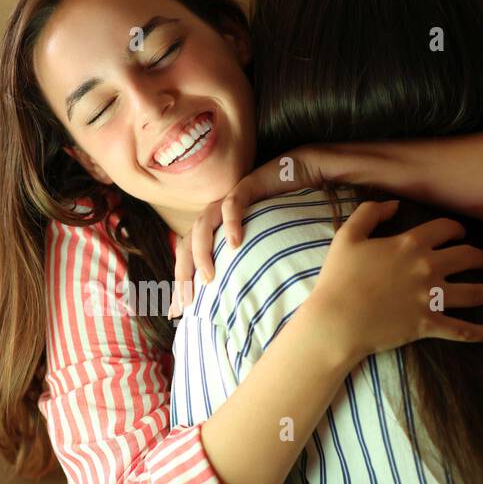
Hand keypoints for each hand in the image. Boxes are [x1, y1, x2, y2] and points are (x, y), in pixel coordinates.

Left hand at [172, 145, 364, 315]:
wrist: (306, 172)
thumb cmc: (289, 213)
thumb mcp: (268, 248)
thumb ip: (256, 269)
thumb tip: (254, 306)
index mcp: (218, 231)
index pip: (189, 257)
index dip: (181, 283)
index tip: (176, 312)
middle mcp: (218, 217)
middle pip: (187, 244)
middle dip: (182, 273)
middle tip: (186, 301)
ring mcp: (230, 200)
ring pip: (202, 226)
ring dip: (201, 253)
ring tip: (209, 277)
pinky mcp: (246, 186)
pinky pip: (231, 204)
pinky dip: (230, 223)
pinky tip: (235, 243)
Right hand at [300, 199, 482, 368]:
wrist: (336, 320)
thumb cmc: (338, 278)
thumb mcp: (347, 236)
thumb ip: (369, 213)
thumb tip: (394, 204)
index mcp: (410, 244)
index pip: (446, 228)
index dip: (456, 228)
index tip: (459, 233)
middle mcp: (428, 268)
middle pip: (468, 256)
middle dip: (481, 256)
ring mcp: (432, 298)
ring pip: (474, 292)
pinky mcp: (429, 325)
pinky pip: (464, 330)